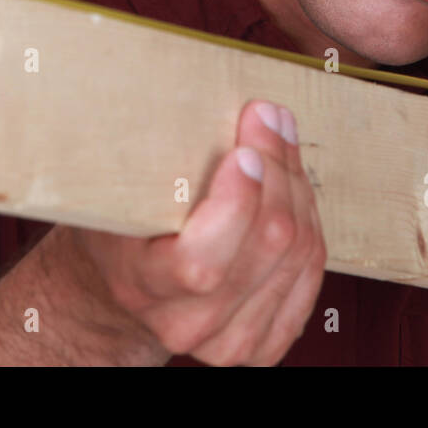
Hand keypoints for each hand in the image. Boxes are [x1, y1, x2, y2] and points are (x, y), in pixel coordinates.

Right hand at [62, 99, 327, 365]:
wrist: (124, 291)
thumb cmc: (120, 227)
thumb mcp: (116, 191)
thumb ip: (143, 157)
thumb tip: (180, 84)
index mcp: (142, 288)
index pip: (202, 261)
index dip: (237, 204)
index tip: (244, 151)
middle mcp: (187, 325)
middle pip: (266, 245)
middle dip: (277, 170)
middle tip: (269, 117)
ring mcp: (230, 341)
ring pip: (298, 254)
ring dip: (297, 186)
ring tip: (280, 136)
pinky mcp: (265, 343)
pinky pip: (311, 273)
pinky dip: (310, 220)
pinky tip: (292, 183)